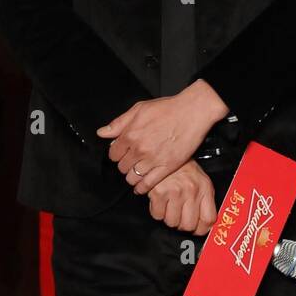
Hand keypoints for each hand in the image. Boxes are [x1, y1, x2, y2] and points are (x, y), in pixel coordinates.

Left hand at [97, 78, 229, 194]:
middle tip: (131, 161)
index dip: (117, 153)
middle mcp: (140, 149)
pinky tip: (141, 186)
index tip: (121, 153)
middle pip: (122, 167)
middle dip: (125, 164)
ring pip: (132, 177)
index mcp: (130, 134)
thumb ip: (119, 123)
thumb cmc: (168, 108)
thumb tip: (102, 132)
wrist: (192, 112)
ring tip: (136, 172)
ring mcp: (153, 160)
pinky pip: (148, 184)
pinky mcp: (167, 167)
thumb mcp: (140, 109)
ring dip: (132, 176)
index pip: (113, 154)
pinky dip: (142, 188)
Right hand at [147, 160, 216, 234]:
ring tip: (169, 205)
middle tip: (179, 215)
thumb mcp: (200, 180)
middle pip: (188, 226)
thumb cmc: (183, 168)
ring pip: (171, 222)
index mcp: (204, 188)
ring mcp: (175, 193)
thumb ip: (205, 200)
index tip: (197, 229)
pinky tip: (160, 201)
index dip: (201, 229)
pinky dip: (157, 211)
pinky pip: (157, 215)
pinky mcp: (159, 193)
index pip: (208, 220)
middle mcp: (191, 191)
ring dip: (169, 217)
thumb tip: (206, 223)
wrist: (165, 152)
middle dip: (182, 224)